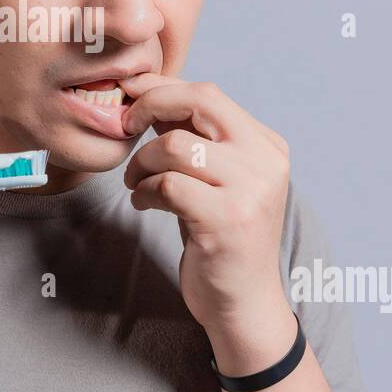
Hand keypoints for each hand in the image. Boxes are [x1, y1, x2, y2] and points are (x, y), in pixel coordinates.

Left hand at [119, 73, 291, 337]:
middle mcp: (266, 162)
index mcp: (267, 146)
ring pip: (175, 147)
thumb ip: (192, 138)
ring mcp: (251, 191)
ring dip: (141, 162)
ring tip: (136, 183)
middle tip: (125, 126)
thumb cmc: (220, 238)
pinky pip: (168, 185)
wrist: (243, 304)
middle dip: (150, 105)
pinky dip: (144, 191)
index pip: (209, 93)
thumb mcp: (215, 180)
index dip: (161, 88)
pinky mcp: (227, 221)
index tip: (129, 97)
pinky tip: (144, 204)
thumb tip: (146, 94)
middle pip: (200, 101)